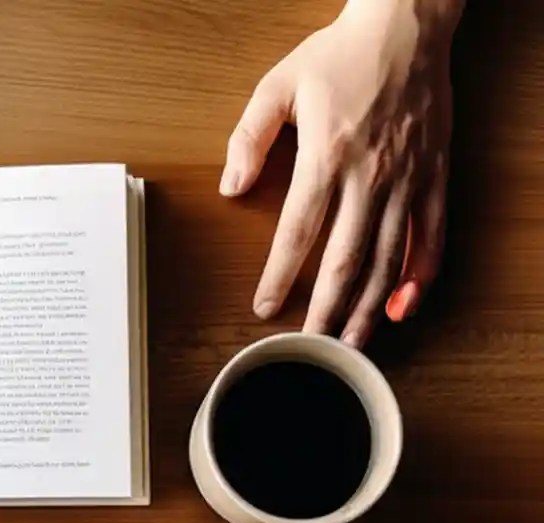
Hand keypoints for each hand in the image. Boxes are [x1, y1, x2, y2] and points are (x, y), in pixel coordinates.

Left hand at [221, 0, 462, 346]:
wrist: (406, 27)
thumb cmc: (337, 57)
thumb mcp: (276, 87)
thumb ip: (247, 139)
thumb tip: (231, 189)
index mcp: (326, 156)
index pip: (298, 232)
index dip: (280, 276)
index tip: (265, 309)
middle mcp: (371, 175)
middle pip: (348, 259)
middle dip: (328, 310)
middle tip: (313, 347)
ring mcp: (409, 177)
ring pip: (391, 257)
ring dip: (371, 306)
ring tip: (354, 343)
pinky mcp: (436, 174)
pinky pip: (432, 235)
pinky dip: (420, 275)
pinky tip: (403, 305)